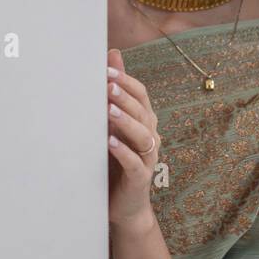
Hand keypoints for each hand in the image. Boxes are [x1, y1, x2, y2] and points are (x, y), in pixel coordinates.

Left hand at [107, 48, 160, 231]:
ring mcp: (148, 158)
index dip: (127, 82)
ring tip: (108, 111)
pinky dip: (123, 152)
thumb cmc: (116, 160)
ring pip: (142, 136)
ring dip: (126, 122)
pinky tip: (110, 142)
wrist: (125, 204)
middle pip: (143, 112)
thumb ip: (116, 91)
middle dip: (125, 98)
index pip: (142, 95)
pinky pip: (135, 163)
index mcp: (145, 121)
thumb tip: (112, 54)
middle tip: (107, 85)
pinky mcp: (141, 178)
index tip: (106, 70)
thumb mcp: (113, 124)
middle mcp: (151, 136)